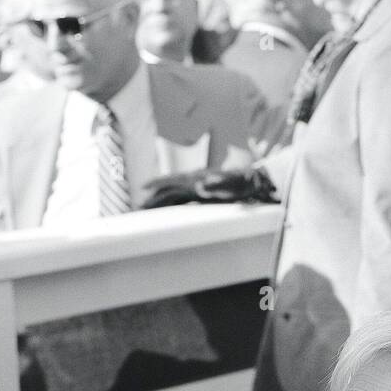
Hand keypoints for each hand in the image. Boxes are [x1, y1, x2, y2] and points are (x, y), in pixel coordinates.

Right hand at [141, 167, 277, 208]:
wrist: (253, 180)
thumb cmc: (242, 183)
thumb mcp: (231, 184)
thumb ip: (217, 185)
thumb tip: (201, 185)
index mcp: (196, 179)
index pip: (171, 182)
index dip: (156, 185)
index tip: (142, 190)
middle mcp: (193, 181)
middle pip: (167, 189)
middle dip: (152, 198)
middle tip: (137, 209)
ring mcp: (197, 187)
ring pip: (173, 195)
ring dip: (159, 203)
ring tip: (145, 212)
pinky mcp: (202, 194)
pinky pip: (181, 200)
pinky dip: (170, 205)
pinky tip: (165, 211)